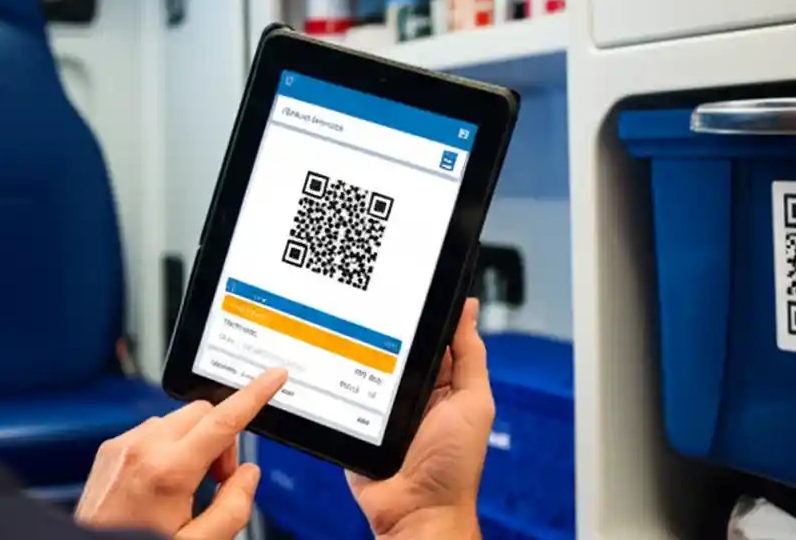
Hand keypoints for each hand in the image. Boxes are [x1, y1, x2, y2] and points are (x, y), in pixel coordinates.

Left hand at [75, 368, 288, 538]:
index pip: (223, 420)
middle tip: (219, 479)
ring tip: (188, 486)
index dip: (255, 395)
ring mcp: (122, 447)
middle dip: (221, 439)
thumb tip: (247, 475)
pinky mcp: (109, 450)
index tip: (273, 377)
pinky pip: (152, 430)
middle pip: (203, 413)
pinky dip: (168, 446)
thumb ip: (232, 509)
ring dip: (194, 443)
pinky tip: (162, 482)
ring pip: (178, 421)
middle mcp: (142, 449)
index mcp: (168, 472)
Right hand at [347, 298, 492, 539]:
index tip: (401, 282)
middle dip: (378, 330)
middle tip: (362, 302)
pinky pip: (338, 397)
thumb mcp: (473, 402)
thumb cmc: (453, 467)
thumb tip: (468, 308)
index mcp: (441, 383)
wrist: (416, 512)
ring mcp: (379, 410)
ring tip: (339, 330)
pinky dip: (332, 384)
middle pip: (389, 348)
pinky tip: (323, 363)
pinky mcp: (353, 424)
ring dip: (352, 356)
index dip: (416, 312)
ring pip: (361, 368)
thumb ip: (470, 356)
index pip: (427, 337)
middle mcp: (409, 392)